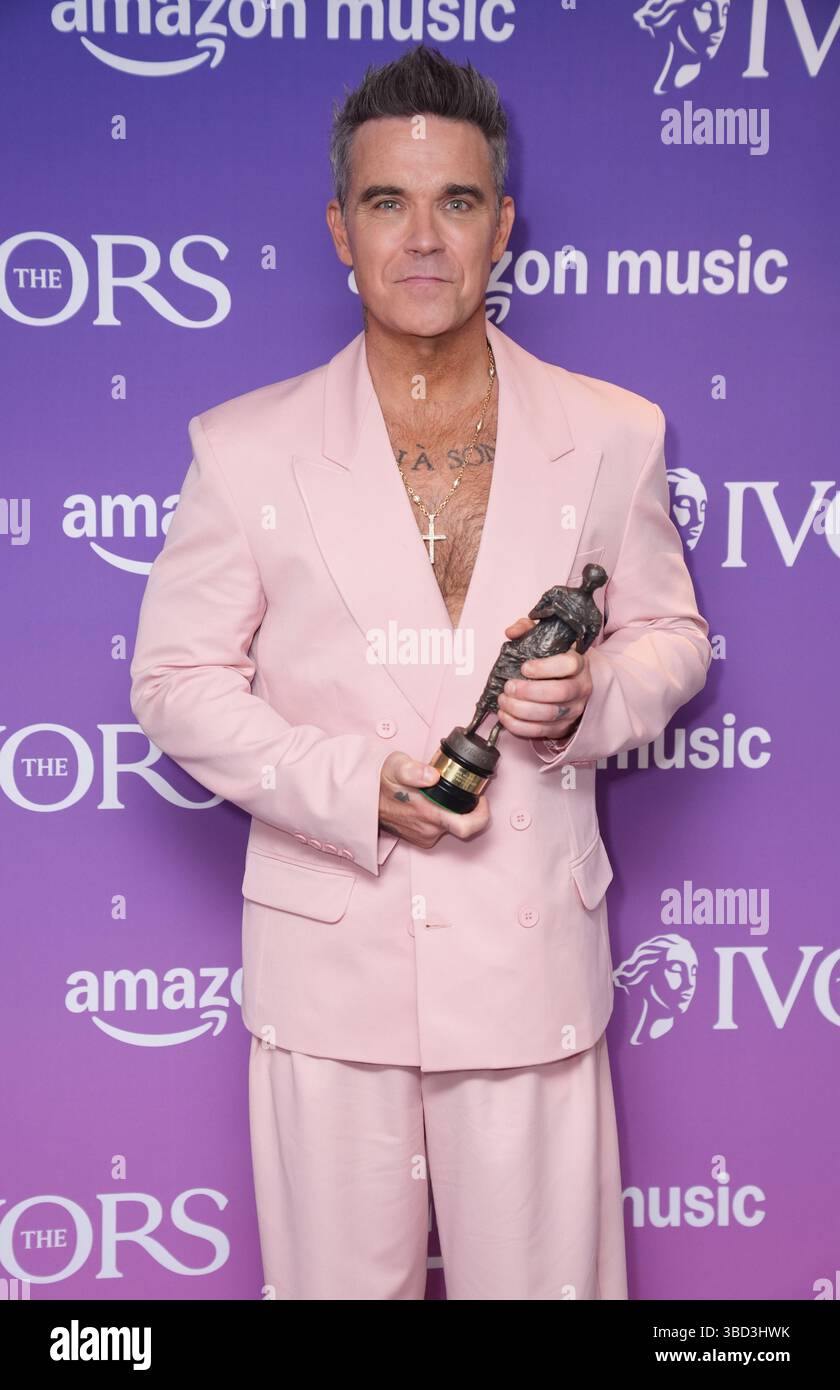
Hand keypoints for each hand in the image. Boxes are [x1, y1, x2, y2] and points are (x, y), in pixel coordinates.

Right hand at [378, 750, 490, 848]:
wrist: (360, 798)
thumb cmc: (379, 781)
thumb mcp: (395, 766)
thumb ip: (412, 770)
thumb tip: (432, 775)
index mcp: (428, 815)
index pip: (468, 827)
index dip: (481, 814)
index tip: (481, 798)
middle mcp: (429, 831)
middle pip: (463, 824)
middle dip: (467, 807)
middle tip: (463, 790)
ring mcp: (424, 837)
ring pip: (451, 826)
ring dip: (453, 811)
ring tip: (443, 793)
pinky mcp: (420, 839)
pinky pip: (440, 829)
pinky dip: (442, 816)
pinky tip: (434, 803)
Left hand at [495, 615, 591, 740]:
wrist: (572, 683)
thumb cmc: (554, 660)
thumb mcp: (545, 640)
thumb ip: (528, 630)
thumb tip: (511, 632)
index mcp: (578, 663)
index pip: (570, 665)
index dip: (546, 667)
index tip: (525, 668)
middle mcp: (580, 687)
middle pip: (560, 692)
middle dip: (530, 692)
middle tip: (509, 686)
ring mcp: (573, 709)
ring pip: (550, 714)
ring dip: (521, 710)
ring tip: (504, 701)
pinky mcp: (563, 727)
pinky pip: (541, 731)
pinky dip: (520, 726)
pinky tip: (506, 716)